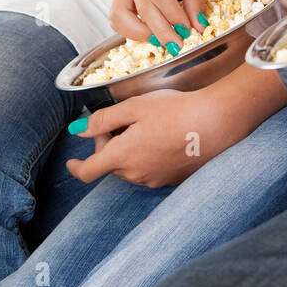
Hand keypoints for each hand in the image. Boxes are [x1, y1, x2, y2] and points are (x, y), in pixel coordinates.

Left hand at [66, 88, 224, 187]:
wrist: (215, 123)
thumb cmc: (174, 110)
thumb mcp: (134, 107)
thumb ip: (103, 120)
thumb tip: (80, 130)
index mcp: (121, 156)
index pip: (88, 171)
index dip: (76, 167)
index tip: (72, 163)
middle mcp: (136, 174)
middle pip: (111, 163)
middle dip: (111, 144)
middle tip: (126, 119)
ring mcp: (155, 179)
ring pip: (131, 167)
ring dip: (130, 151)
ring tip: (150, 126)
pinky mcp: (172, 179)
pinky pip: (150, 170)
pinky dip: (149, 157)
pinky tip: (165, 137)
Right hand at [109, 0, 208, 50]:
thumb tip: (199, 26)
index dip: (173, 15)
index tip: (188, 30)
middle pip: (143, 7)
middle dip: (161, 30)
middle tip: (178, 45)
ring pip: (121, 15)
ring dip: (141, 34)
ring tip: (162, 42)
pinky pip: (116, 19)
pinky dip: (130, 32)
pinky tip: (151, 35)